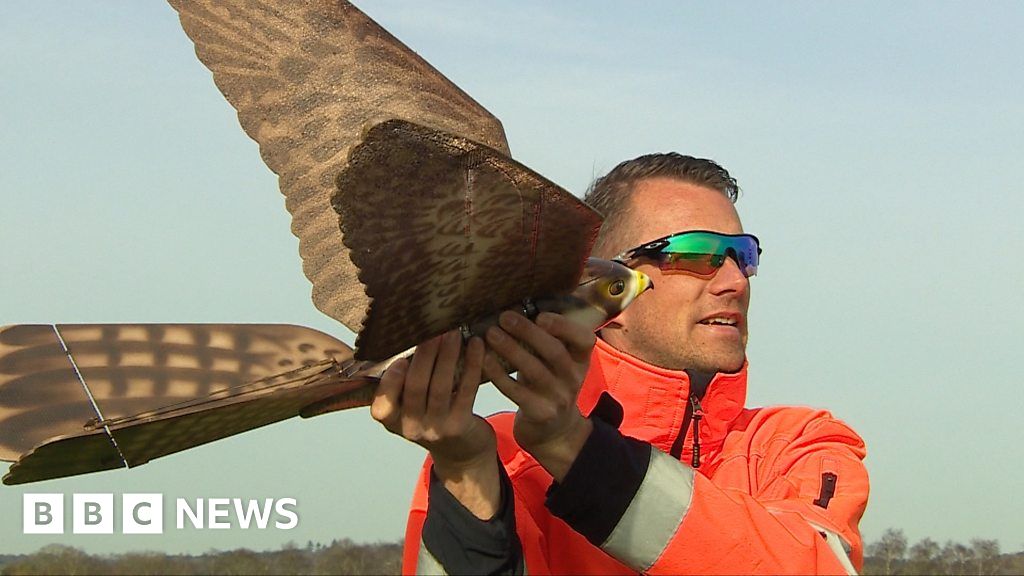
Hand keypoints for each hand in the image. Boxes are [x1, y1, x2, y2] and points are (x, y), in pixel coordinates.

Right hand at [371, 331, 499, 517]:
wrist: (461, 454)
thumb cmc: (431, 418)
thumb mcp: (409, 408)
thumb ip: (403, 384)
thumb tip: (407, 337)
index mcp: (393, 421)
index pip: (382, 406)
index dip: (390, 383)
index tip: (400, 357)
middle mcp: (412, 427)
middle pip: (416, 387)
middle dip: (425, 355)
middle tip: (434, 329)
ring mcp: (437, 428)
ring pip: (441, 386)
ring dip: (448, 355)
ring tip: (454, 332)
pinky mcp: (461, 425)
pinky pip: (466, 390)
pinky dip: (472, 365)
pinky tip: (476, 346)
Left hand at [483, 311, 595, 480]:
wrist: (554, 432)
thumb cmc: (550, 385)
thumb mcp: (558, 364)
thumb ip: (549, 341)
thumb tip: (519, 306)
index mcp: (580, 360)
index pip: (584, 340)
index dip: (564, 326)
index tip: (540, 315)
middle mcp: (574, 378)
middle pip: (554, 352)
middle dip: (528, 332)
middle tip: (504, 317)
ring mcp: (559, 398)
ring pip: (534, 370)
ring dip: (510, 349)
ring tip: (490, 334)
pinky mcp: (540, 413)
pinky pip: (517, 392)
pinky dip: (499, 375)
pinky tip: (484, 361)